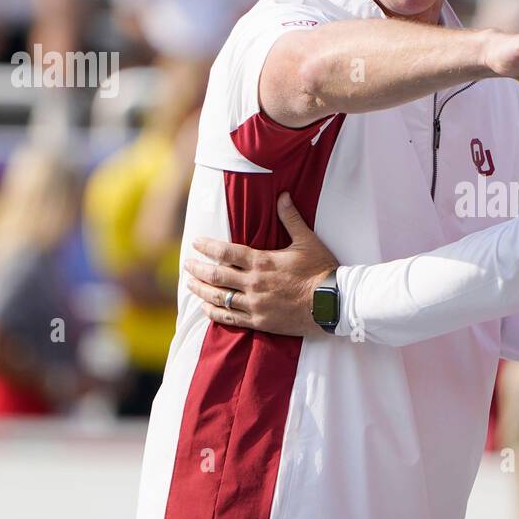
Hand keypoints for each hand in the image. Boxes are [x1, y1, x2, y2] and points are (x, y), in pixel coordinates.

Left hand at [185, 193, 338, 335]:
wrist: (332, 303)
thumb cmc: (321, 270)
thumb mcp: (307, 241)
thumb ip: (290, 219)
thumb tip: (283, 196)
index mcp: (262, 262)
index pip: (225, 253)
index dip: (207, 247)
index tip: (196, 243)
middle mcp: (253, 283)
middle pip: (216, 275)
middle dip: (197, 269)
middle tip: (186, 264)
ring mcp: (255, 304)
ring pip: (219, 297)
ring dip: (201, 290)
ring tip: (190, 285)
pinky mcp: (260, 322)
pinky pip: (230, 318)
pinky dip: (214, 312)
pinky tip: (206, 308)